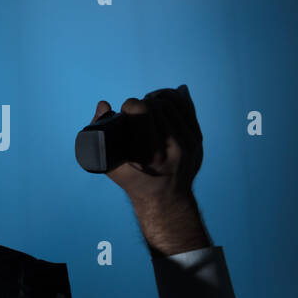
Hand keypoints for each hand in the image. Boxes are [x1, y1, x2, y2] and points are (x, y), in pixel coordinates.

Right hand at [93, 85, 202, 199]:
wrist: (166, 198)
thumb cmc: (134, 180)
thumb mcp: (111, 165)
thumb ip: (100, 135)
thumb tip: (103, 104)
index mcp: (151, 155)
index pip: (140, 110)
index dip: (129, 107)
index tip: (124, 112)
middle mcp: (174, 148)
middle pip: (154, 105)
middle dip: (141, 105)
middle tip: (133, 114)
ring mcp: (190, 143)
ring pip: (169, 102)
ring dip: (154, 101)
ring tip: (146, 109)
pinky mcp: (197, 138)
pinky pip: (184, 105)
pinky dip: (170, 99)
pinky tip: (160, 103)